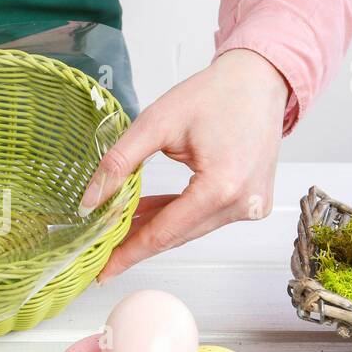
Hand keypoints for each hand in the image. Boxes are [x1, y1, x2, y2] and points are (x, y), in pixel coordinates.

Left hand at [78, 48, 288, 281]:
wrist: (259, 80)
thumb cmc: (215, 93)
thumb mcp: (157, 123)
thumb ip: (120, 163)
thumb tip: (92, 202)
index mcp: (222, 187)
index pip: (164, 232)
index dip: (129, 253)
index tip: (103, 270)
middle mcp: (242, 204)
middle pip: (178, 235)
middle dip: (138, 241)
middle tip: (102, 248)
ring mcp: (251, 206)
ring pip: (190, 228)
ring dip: (156, 226)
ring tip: (120, 222)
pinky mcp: (252, 202)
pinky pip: (205, 217)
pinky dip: (177, 215)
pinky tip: (149, 211)